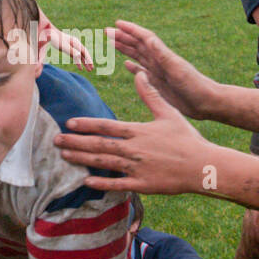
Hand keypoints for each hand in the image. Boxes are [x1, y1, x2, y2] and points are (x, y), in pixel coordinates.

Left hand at [39, 14, 92, 70]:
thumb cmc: (56, 39)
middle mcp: (76, 44)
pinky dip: (78, 62)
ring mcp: (72, 46)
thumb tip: (79, 55)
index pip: (84, 51)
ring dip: (85, 63)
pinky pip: (76, 57)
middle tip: (92, 69)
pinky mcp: (69, 49)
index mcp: (75, 42)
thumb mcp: (63, 45)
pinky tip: (80, 68)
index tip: (91, 65)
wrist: (49, 34)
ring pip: (81, 56)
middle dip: (88, 61)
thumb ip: (71, 50)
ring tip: (89, 70)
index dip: (88, 58)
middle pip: (84, 54)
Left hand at [54, 70, 213, 195]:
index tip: (69, 122)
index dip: (86, 124)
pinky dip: (101, 183)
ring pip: (103, 163)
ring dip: (82, 159)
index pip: (106, 126)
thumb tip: (139, 73)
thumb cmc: (187, 138)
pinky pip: (118, 184)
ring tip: (64, 155)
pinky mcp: (142, 185)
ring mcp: (136, 168)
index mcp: (138, 131)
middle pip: (98, 145)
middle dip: (75, 142)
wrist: (203, 165)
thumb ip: (150, 94)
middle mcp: (133, 149)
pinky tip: (86, 181)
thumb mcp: (169, 112)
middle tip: (55, 141)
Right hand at [106, 20, 216, 117]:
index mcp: (162, 56)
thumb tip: (149, 38)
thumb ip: (163, 55)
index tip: (117, 23)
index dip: (130, 30)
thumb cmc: (195, 86)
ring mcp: (158, 72)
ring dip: (125, 49)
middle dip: (122, 37)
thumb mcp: (178, 69)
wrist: (207, 103)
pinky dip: (133, 67)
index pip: (144, 38)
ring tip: (112, 42)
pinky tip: (126, 65)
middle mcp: (159, 61)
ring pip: (137, 56)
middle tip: (106, 31)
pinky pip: (142, 72)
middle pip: (137, 45)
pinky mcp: (158, 84)